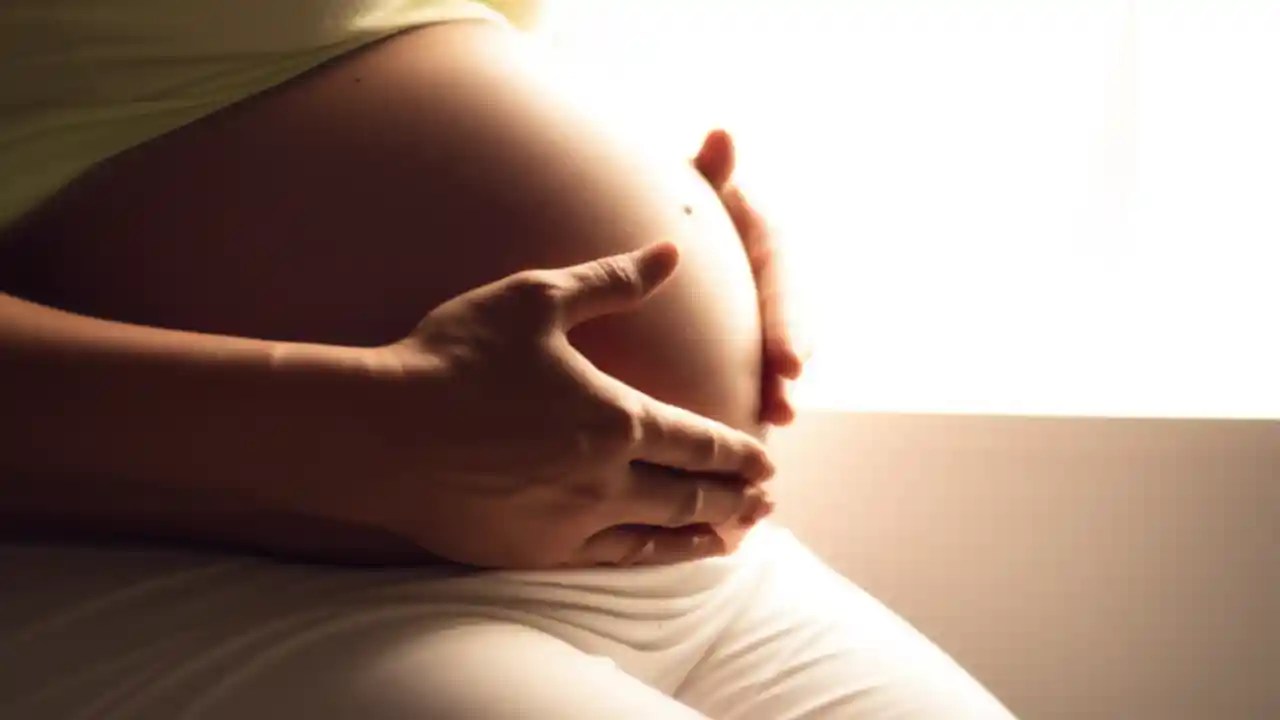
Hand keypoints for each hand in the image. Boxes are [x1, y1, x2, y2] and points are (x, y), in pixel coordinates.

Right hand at [358, 242, 775, 568]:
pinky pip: (611, 560)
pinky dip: (652, 557)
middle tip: (766, 500)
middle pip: (693, 494)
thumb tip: (671, 250)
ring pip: (660, 535)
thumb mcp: (535, 299)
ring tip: (735, 535)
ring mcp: (572, 523)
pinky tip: (662, 555)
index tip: (768, 460)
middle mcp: (606, 479)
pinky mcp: (535, 550)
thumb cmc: (454, 357)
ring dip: (706, 533)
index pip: (700, 442)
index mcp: (616, 418)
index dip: (741, 453)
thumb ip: (611, 279)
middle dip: (737, 497)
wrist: (379, 432)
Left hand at [694, 129, 807, 425]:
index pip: (784, 291)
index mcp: (766, 248)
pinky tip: (724, 436)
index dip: (790, 328)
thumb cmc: (677, 197)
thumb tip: (721, 135)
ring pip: (765, 360)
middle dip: (783, 374)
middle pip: (783, 334)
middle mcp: (765, 286)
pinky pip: (738, 370)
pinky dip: (738, 399)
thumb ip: (709, 171)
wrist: (657, 218)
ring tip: (765, 427)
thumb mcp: (696, 185)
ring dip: (768, 394)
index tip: (793, 363)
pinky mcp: (729, 337)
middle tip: (782, 407)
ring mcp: (749, 314)